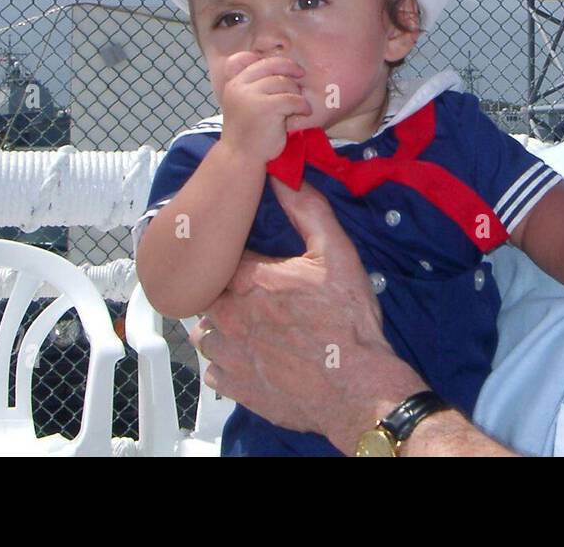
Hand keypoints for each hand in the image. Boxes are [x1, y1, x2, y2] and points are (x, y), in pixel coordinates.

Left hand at [192, 177, 426, 450]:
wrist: (358, 387)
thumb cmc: (348, 320)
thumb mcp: (337, 253)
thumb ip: (308, 210)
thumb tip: (285, 176)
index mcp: (249, 280)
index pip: (222, 256)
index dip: (237, 254)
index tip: (254, 259)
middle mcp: (230, 317)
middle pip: (209, 295)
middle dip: (226, 291)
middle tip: (253, 292)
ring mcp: (230, 356)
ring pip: (205, 334)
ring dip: (221, 327)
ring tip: (248, 325)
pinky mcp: (237, 388)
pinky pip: (214, 370)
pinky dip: (226, 363)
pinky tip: (251, 356)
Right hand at [217, 52, 312, 164]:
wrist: (241, 158)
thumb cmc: (248, 133)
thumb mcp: (243, 104)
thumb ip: (252, 86)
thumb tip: (279, 67)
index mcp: (233, 84)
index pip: (245, 58)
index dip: (267, 59)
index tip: (284, 66)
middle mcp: (239, 86)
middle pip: (270, 65)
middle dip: (289, 68)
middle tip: (301, 75)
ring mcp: (250, 95)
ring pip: (284, 82)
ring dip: (296, 93)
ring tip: (299, 105)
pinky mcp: (265, 107)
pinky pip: (292, 98)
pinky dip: (302, 105)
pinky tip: (304, 112)